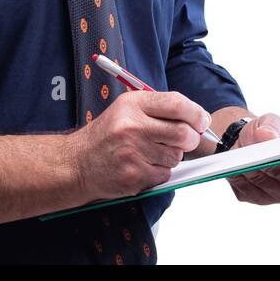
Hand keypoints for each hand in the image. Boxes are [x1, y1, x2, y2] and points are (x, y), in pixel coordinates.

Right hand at [70, 91, 209, 201]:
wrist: (77, 163)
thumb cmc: (107, 135)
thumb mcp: (127, 109)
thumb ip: (160, 108)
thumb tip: (198, 117)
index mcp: (133, 105)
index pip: (177, 104)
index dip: (196, 113)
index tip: (202, 120)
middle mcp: (132, 127)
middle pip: (183, 133)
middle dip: (191, 138)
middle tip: (186, 140)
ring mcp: (132, 153)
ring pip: (176, 156)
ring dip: (172, 156)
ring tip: (152, 152)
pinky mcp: (133, 176)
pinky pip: (165, 174)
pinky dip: (160, 172)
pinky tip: (143, 165)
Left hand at [226, 113, 279, 204]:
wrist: (249, 143)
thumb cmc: (267, 132)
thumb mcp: (270, 121)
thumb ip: (270, 127)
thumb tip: (266, 136)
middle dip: (265, 161)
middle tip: (253, 153)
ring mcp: (279, 195)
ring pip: (261, 182)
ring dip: (249, 169)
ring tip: (240, 158)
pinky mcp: (259, 199)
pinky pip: (247, 190)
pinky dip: (238, 178)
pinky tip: (233, 168)